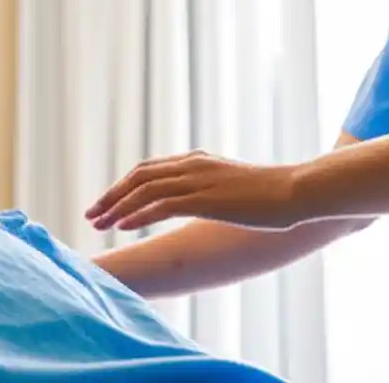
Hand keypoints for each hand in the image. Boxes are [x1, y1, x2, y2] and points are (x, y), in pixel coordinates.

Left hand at [85, 151, 308, 231]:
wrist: (297, 192)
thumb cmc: (270, 196)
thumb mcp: (231, 190)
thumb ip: (209, 193)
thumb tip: (197, 206)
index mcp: (197, 162)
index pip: (149, 170)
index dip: (123, 186)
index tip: (106, 205)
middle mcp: (193, 166)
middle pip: (139, 176)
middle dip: (111, 195)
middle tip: (91, 215)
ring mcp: (199, 181)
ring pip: (144, 189)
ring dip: (117, 207)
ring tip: (98, 224)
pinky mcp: (206, 199)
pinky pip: (162, 205)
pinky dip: (137, 214)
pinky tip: (122, 226)